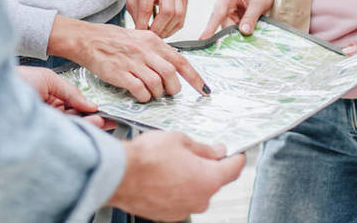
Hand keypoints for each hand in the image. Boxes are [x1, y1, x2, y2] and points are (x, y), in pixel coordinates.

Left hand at [15, 66, 114, 130]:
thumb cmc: (17, 80)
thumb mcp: (48, 79)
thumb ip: (70, 92)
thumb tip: (90, 104)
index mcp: (48, 99)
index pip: (74, 106)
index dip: (90, 108)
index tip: (106, 109)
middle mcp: (47, 114)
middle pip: (75, 119)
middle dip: (94, 120)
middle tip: (111, 120)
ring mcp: (45, 126)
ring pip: (72, 129)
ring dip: (89, 126)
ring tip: (103, 122)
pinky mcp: (41, 137)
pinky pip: (63, 136)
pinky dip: (78, 131)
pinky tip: (89, 126)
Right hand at [49, 17, 209, 102]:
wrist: (88, 39)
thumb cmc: (113, 40)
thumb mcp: (139, 38)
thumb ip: (156, 50)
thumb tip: (172, 67)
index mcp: (153, 41)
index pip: (181, 61)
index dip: (195, 78)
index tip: (204, 90)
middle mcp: (145, 51)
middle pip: (171, 75)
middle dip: (173, 89)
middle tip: (168, 93)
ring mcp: (133, 62)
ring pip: (157, 84)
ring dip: (158, 94)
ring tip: (152, 94)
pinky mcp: (120, 74)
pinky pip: (140, 90)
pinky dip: (144, 97)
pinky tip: (140, 96)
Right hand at [110, 131, 245, 220]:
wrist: (119, 175)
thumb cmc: (147, 157)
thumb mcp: (180, 141)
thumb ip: (203, 148)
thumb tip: (216, 151)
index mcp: (209, 179)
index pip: (234, 169)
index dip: (237, 157)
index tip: (237, 152)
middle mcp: (200, 199)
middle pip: (214, 180)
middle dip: (208, 166)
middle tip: (194, 152)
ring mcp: (184, 210)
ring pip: (196, 191)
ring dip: (190, 178)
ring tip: (172, 162)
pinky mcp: (169, 215)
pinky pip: (181, 199)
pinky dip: (177, 189)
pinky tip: (163, 175)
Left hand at [126, 0, 187, 37]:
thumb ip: (136, 14)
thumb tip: (143, 32)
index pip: (147, 8)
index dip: (143, 24)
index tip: (139, 33)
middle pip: (167, 12)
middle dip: (158, 28)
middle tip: (150, 36)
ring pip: (177, 16)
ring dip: (166, 30)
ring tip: (156, 34)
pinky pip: (181, 18)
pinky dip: (173, 28)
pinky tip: (163, 30)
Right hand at [199, 0, 274, 38]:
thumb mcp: (259, 2)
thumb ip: (251, 16)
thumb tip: (244, 32)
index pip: (217, 15)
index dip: (210, 28)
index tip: (203, 39)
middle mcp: (222, 5)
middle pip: (223, 25)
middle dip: (230, 35)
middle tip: (238, 46)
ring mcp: (226, 13)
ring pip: (228, 29)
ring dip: (237, 36)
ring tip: (247, 40)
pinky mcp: (232, 19)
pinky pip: (234, 30)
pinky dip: (240, 34)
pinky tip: (248, 37)